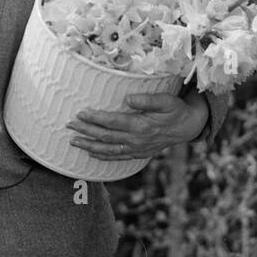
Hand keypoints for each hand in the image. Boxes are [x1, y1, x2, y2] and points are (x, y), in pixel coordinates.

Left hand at [66, 92, 208, 161]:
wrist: (188, 127)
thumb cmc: (175, 109)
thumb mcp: (166, 100)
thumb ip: (147, 100)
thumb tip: (128, 99)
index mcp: (141, 126)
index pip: (112, 122)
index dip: (95, 118)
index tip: (80, 113)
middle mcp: (136, 140)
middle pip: (105, 137)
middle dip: (85, 131)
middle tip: (69, 126)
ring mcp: (137, 149)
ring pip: (108, 150)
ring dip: (89, 146)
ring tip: (73, 141)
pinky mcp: (139, 154)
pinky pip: (117, 157)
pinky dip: (102, 156)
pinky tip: (91, 153)